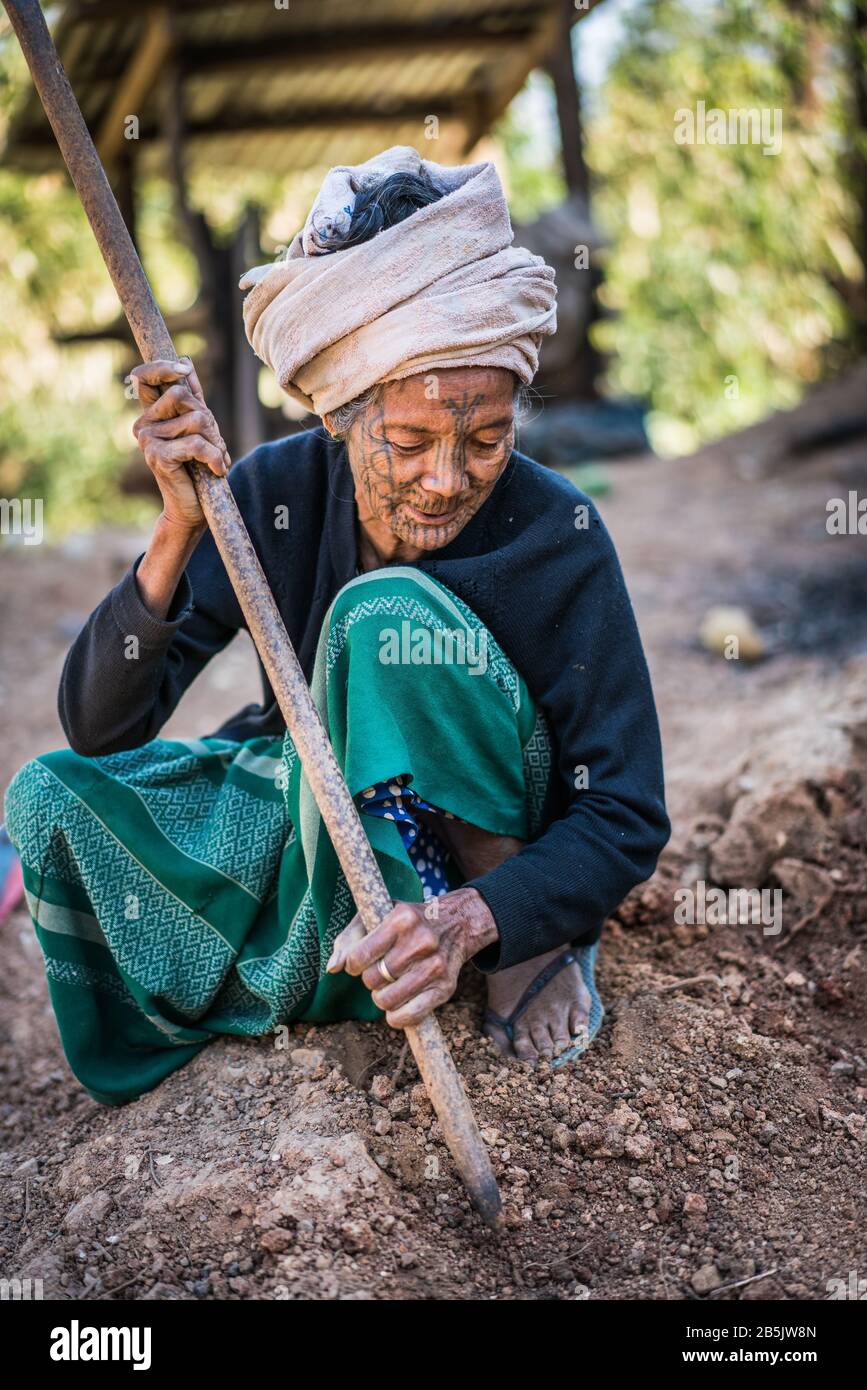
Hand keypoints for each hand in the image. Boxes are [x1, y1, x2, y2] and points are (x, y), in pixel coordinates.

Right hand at [130, 357, 230, 531]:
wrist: (191, 510)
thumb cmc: (197, 469)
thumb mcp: (198, 429)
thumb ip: (192, 398)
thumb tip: (185, 362)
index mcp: (150, 416)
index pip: (143, 377)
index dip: (162, 367)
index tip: (183, 371)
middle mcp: (143, 426)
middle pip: (182, 396)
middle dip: (208, 419)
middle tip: (214, 443)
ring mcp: (148, 441)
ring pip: (196, 420)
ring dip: (215, 442)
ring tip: (214, 460)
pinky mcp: (158, 457)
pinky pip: (196, 444)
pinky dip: (214, 457)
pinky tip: (216, 470)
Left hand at [326, 886, 497, 1027]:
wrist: (456, 924)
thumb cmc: (407, 922)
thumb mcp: (377, 915)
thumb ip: (349, 938)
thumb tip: (332, 968)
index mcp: (402, 919)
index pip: (360, 956)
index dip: (353, 965)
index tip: (359, 962)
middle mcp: (421, 941)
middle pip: (373, 980)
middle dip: (370, 979)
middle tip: (380, 971)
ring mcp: (436, 965)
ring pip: (388, 1000)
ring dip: (381, 998)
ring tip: (388, 986)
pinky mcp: (446, 987)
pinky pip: (411, 1016)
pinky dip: (397, 1017)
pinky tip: (397, 1006)